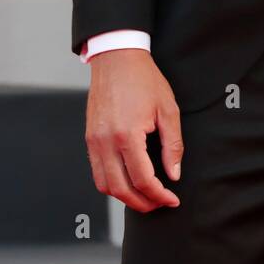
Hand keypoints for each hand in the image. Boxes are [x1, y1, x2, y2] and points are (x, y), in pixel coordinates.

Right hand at [85, 51, 182, 212]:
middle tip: (160, 204)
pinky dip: (112, 184)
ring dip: (125, 197)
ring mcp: (93, 142)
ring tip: (145, 197)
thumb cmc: (144, 80)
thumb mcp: (168, 109)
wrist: (116, 59)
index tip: (172, 200)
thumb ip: (173, 145)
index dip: (159, 195)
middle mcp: (105, 142)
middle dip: (142, 203)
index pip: (143, 180)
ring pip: (105, 186)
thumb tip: (173, 174)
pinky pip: (97, 172)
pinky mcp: (89, 139)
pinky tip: (129, 181)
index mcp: (127, 135)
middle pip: (121, 190)